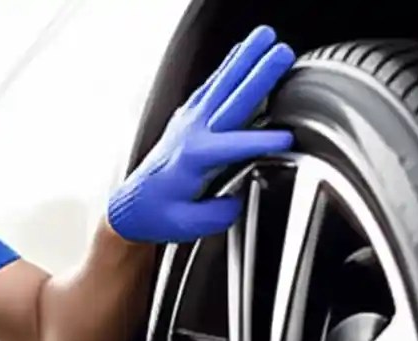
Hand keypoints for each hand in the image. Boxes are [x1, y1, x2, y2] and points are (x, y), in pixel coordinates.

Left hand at [107, 25, 295, 242]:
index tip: (286, 139)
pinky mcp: (187, 116)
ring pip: (222, 84)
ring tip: (265, 37)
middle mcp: (191, 134)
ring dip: (245, 58)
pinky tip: (242, 51)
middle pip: (232, 100)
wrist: (131, 205)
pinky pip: (212, 85)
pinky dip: (228, 66)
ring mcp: (189, 121)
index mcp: (193, 160)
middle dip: (259, 76)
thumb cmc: (158, 215)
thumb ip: (219, 213)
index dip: (260, 143)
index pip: (233, 147)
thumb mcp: (188, 226)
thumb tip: (239, 199)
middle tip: (281, 54)